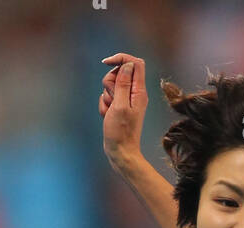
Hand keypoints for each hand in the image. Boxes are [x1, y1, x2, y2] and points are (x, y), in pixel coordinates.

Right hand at [100, 52, 146, 166]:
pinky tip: (108, 116)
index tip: (106, 63)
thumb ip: (123, 83)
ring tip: (110, 111)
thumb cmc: (121, 132)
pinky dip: (105, 105)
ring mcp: (127, 100)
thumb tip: (127, 64)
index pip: (135, 63)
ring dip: (106, 96)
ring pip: (111, 85)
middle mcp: (135, 94)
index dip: (121, 58)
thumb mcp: (120, 105)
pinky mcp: (119, 107)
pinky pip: (107, 97)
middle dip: (110, 82)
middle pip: (120, 72)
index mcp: (139, 91)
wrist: (121, 152)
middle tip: (112, 99)